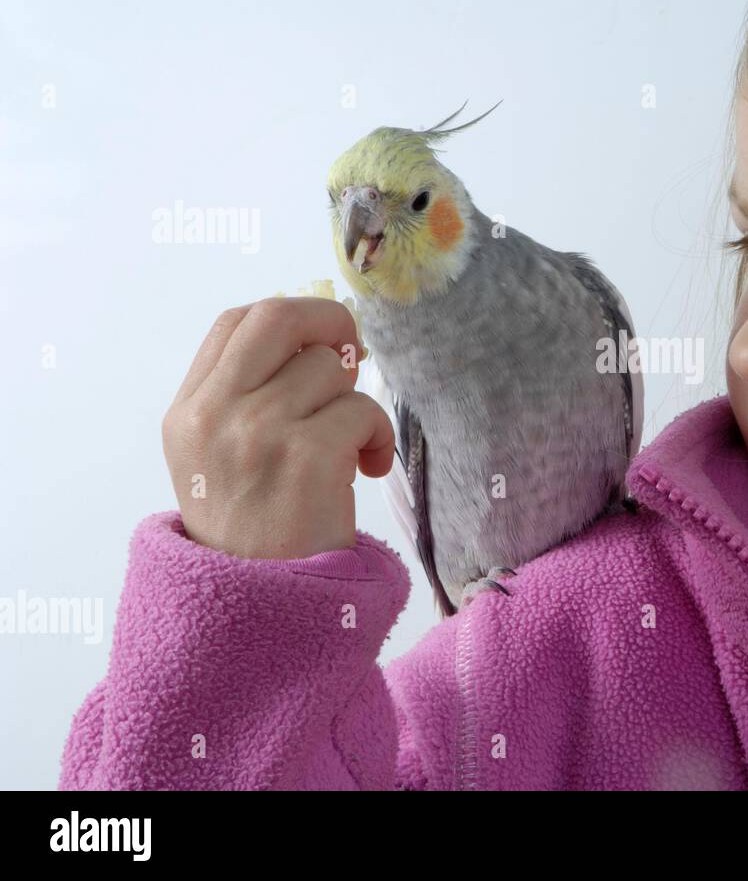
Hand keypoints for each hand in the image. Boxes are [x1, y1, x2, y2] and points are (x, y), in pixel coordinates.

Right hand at [162, 297, 394, 558]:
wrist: (255, 613)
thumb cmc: (252, 535)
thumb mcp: (219, 460)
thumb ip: (249, 399)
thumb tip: (322, 343)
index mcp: (187, 411)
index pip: (236, 322)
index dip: (290, 320)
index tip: (318, 346)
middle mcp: (214, 414)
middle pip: (280, 317)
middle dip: (330, 324)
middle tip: (354, 358)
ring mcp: (258, 432)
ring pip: (331, 369)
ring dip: (356, 402)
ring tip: (352, 448)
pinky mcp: (306, 457)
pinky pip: (362, 410)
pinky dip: (379, 436)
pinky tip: (369, 469)